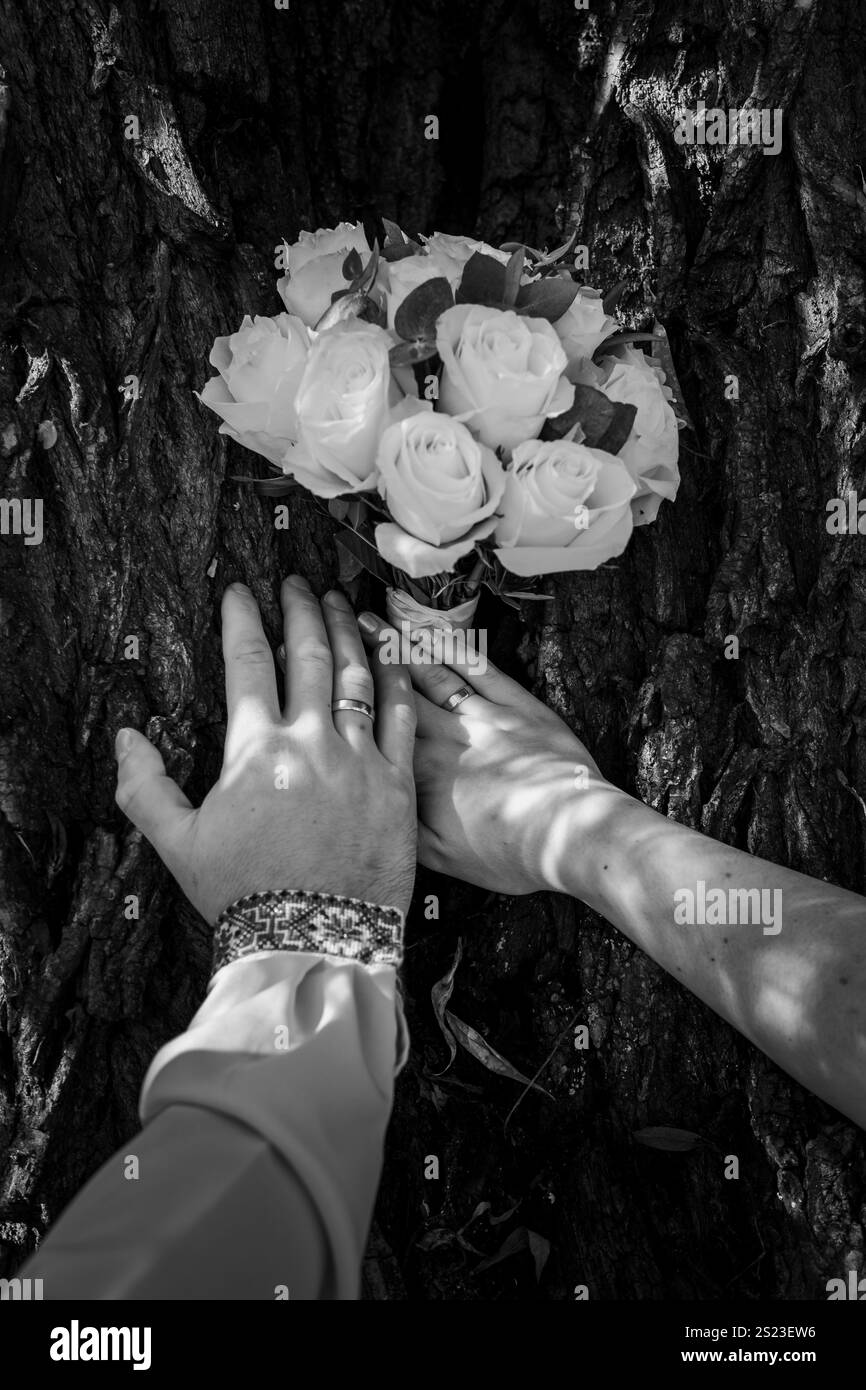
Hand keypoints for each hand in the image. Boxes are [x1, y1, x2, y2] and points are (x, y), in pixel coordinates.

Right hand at [115, 578, 417, 921]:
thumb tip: (126, 738)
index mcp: (255, 748)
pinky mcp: (397, 785)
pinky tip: (392, 655)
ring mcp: (360, 760)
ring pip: (357, 676)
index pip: (246, 661)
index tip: (239, 590)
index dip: (241, 618)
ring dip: (347, 632)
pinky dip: (397, 678)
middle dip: (300, 609)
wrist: (313, 942)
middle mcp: (312, 741)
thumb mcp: (178, 844)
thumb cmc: (243, 894)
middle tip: (297, 582)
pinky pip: (401, 717)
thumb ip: (145, 786)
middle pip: (307, 655)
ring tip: (341, 603)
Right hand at [359, 612, 614, 894]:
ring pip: (433, 674)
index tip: (322, 676)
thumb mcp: (440, 858)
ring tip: (373, 622)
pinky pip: (478, 669)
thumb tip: (373, 808)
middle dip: (365, 659)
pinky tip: (431, 632)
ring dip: (401, 647)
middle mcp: (445, 737)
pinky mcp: (519, 708)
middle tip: (340, 629)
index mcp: (420, 774)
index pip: (373, 728)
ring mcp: (483, 717)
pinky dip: (452, 648)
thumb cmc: (508, 854)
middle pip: (397, 691)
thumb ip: (401, 828)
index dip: (347, 700)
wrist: (568, 833)